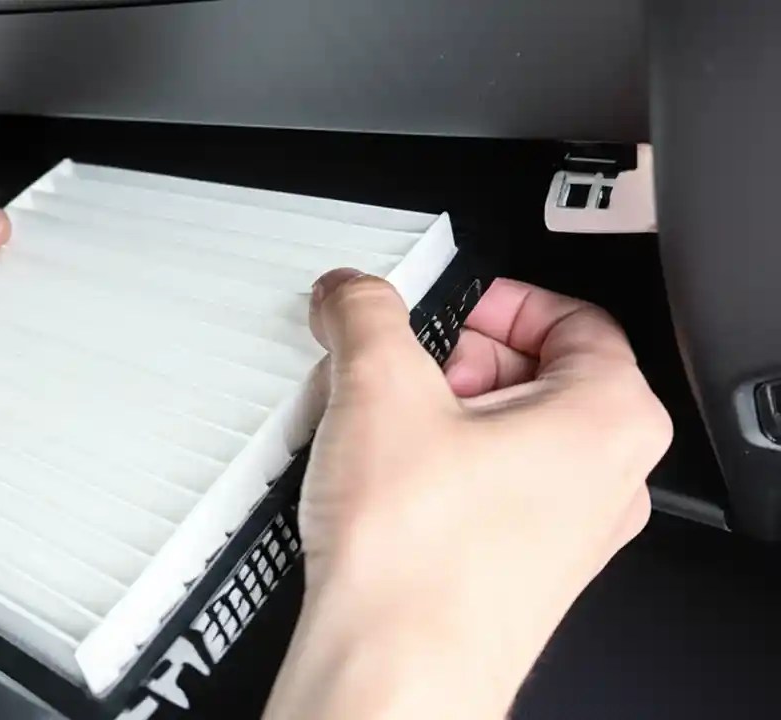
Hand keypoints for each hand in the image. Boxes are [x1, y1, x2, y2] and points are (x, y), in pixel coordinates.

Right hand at [266, 272, 671, 719]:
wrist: (392, 671)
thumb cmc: (420, 562)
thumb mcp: (378, 388)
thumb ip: (365, 313)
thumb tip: (352, 292)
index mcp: (611, 418)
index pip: (571, 316)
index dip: (492, 300)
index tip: (439, 306)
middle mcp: (606, 479)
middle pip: (535, 374)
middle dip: (455, 359)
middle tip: (398, 367)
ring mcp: (565, 532)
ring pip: (505, 435)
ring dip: (437, 415)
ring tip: (377, 427)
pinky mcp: (517, 569)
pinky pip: (485, 490)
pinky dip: (435, 470)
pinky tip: (379, 482)